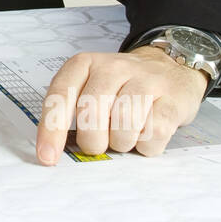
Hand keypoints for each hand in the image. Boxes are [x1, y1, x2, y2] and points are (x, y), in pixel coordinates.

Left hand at [33, 46, 208, 164]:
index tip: (47, 157)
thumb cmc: (123, 85)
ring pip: (124, 124)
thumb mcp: (91, 86)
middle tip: (99, 145)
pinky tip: (146, 135)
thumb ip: (73, 111)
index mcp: (85, 64)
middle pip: (91, 112)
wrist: (170, 66)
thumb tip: (55, 151)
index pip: (60, 95)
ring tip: (125, 137)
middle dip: (92, 140)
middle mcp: (113, 67)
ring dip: (122, 143)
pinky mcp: (172, 97)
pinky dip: (147, 145)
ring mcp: (145, 80)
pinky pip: (154, 132)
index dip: (51, 129)